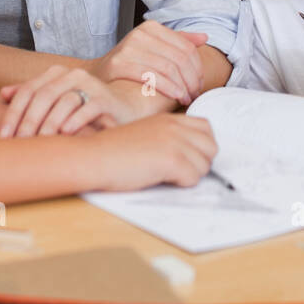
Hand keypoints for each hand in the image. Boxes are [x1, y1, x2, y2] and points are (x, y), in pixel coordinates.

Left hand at [0, 66, 146, 137]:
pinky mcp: (105, 99)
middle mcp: (72, 75)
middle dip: (28, 121)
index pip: (28, 91)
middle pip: (43, 96)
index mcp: (56, 74)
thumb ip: (31, 94)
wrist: (122, 107)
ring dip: (49, 123)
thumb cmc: (83, 107)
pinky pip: (88, 108)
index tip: (3, 136)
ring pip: (64, 101)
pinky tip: (65, 133)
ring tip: (39, 142)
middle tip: (19, 143)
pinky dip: (76, 120)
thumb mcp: (56, 99)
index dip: (13, 113)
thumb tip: (3, 93)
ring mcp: (90, 85)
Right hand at [88, 113, 217, 190]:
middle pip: (211, 146)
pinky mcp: (171, 159)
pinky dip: (181, 184)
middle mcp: (174, 126)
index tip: (189, 157)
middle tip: (179, 171)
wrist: (92, 157)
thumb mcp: (144, 135)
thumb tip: (191, 155)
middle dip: (200, 162)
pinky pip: (194, 178)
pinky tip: (161, 179)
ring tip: (166, 176)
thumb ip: (167, 138)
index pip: (206, 128)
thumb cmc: (112, 152)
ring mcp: (174, 141)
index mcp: (168, 119)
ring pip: (205, 164)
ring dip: (190, 175)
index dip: (200, 146)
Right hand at [92, 22, 207, 104]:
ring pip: (168, 68)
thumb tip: (204, 37)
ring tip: (186, 98)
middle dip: (192, 79)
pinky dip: (168, 88)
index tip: (200, 83)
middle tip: (195, 93)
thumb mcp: (154, 48)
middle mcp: (140, 34)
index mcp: (151, 28)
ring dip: (182, 86)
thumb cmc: (129, 64)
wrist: (96, 75)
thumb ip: (178, 42)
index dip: (198, 67)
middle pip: (179, 58)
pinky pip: (151, 76)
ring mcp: (128, 48)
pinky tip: (176, 96)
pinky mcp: (119, 63)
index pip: (186, 47)